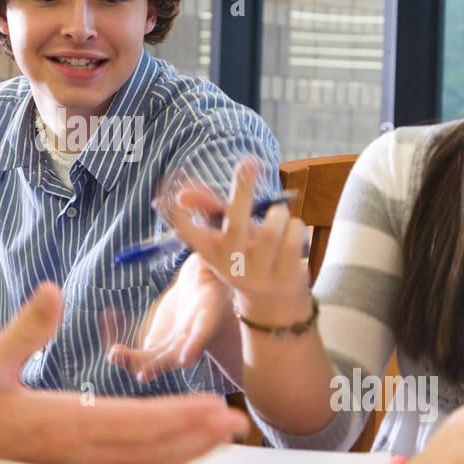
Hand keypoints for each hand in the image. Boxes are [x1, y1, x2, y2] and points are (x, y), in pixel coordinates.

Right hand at [0, 283, 248, 463]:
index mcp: (60, 428)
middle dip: (196, 436)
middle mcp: (76, 462)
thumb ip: (26, 329)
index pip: (136, 424)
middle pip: (152, 452)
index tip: (214, 408)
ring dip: (183, 456)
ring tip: (215, 441)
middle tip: (234, 424)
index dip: (180, 417)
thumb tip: (51, 289)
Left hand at [107, 253, 240, 385]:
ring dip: (133, 362)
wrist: (199, 287)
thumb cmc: (207, 273)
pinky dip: (121, 348)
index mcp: (207, 318)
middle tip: (142, 373)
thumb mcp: (209, 265)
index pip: (203, 334)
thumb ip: (205, 264)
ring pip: (151, 362)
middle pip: (174, 358)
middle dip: (158, 366)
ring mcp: (170, 346)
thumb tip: (204, 257)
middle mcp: (189, 339)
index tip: (185, 358)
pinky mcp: (154, 345)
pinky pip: (135, 354)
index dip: (195, 345)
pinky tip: (108, 322)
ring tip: (114, 354)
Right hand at [161, 157, 312, 326]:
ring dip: (279, 214)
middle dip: (243, 188)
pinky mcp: (285, 277)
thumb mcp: (225, 233)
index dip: (177, 214)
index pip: (188, 232)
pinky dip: (296, 226)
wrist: (272, 301)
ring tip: (278, 218)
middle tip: (248, 162)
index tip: (168, 197)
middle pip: (235, 221)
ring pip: (273, 226)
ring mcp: (258, 273)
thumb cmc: (245, 254)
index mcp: (210, 252)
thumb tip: (181, 191)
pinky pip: (294, 236)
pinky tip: (291, 232)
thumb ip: (207, 206)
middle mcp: (230, 264)